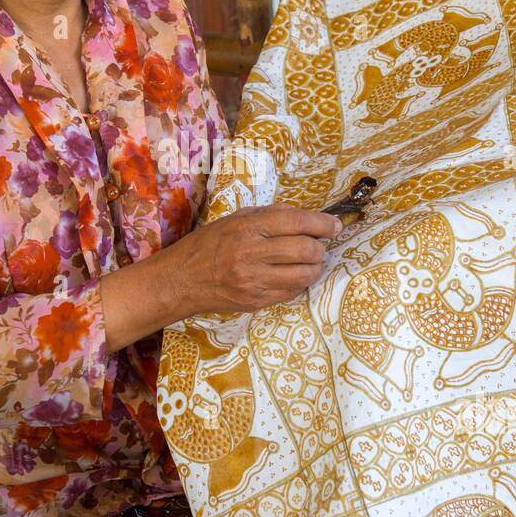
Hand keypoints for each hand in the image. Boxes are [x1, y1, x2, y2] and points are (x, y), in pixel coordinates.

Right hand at [164, 205, 341, 318]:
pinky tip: (293, 276)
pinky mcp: (255, 301)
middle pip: (305, 249)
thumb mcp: (234, 220)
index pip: (296, 222)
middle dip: (320, 247)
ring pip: (304, 274)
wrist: (181, 280)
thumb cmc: (207, 245)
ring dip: (315, 267)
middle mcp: (251, 254)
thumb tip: (301, 216)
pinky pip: (291, 292)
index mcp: (247, 228)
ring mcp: (254, 281)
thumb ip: (268, 215)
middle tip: (319, 245)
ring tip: (310, 262)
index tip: (334, 225)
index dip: (322, 223)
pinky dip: (299, 283)